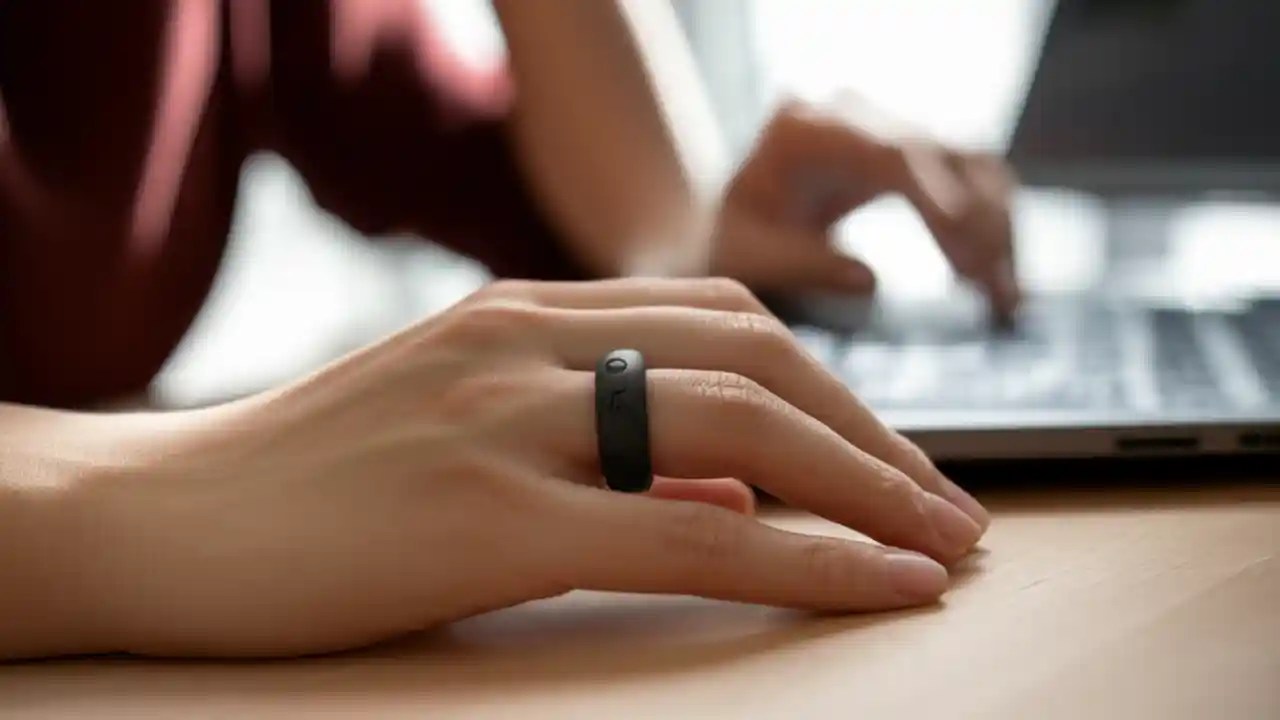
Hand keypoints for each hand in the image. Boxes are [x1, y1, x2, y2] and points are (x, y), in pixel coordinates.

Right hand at [82, 279, 987, 656]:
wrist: (157, 519)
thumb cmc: (311, 484)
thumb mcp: (463, 429)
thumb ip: (594, 448)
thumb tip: (729, 496)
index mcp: (526, 312)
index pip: (725, 323)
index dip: (831, 389)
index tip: (893, 458)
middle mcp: (529, 340)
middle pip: (760, 361)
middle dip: (876, 438)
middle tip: (950, 508)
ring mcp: (507, 418)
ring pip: (743, 431)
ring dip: (868, 488)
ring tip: (941, 548)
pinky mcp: (485, 514)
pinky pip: (688, 534)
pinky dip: (803, 559)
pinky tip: (873, 586)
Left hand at [711, 96, 1019, 316]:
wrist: (735, 224)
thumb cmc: (732, 242)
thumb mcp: (748, 259)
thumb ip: (800, 265)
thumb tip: (869, 281)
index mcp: (803, 130)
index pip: (885, 151)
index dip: (933, 190)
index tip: (961, 233)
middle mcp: (854, 116)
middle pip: (941, 152)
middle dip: (978, 220)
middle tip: (995, 290)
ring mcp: (888, 129)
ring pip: (971, 163)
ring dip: (997, 228)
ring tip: (1005, 297)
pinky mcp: (914, 156)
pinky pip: (972, 182)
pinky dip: (992, 229)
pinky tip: (1000, 282)